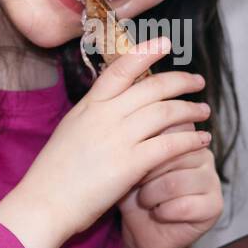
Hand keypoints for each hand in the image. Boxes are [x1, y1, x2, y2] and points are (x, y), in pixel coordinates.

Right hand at [0, 37, 210, 247]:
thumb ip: (94, 116)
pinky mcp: (130, 164)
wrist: (43, 204)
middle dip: (180, 81)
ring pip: (165, 113)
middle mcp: (104, 115)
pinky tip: (202, 141)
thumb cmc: (54, 174)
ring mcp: (117, 138)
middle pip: (152, 88)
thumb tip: (115, 104)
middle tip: (198, 82)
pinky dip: (190, 140)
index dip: (146, 52)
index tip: (165, 43)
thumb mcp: (71, 131)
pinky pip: (169, 145)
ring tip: (204, 111)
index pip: (121, 68)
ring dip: (190, 110)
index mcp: (88, 105)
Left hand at [118, 119, 221, 247]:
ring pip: (175, 182)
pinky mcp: (215, 205)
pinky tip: (159, 213)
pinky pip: (184, 205)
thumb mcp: (130, 163)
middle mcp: (203, 153)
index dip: (145, 146)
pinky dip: (163, 212)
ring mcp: (212, 179)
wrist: (140, 230)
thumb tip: (138, 129)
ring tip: (145, 200)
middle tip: (137, 185)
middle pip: (171, 155)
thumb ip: (140, 143)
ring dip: (151, 195)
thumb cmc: (134, 191)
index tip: (132, 160)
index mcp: (184, 135)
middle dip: (145, 173)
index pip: (169, 128)